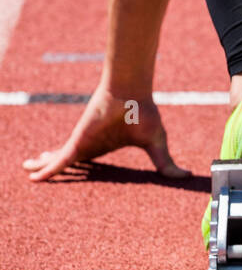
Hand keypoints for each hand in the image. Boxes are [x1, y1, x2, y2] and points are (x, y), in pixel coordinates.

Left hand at [22, 84, 190, 181]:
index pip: (92, 161)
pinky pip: (59, 162)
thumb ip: (165, 162)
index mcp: (107, 146)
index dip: (83, 168)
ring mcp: (83, 144)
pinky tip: (33, 176)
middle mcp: (92, 145)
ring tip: (28, 168)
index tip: (77, 174)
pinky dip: (46, 170)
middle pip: (70, 160)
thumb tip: (187, 176)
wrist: (131, 93)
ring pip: (58, 160)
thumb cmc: (144, 113)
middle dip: (55, 164)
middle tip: (41, 171)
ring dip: (43, 165)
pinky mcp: (78, 143)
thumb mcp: (156, 144)